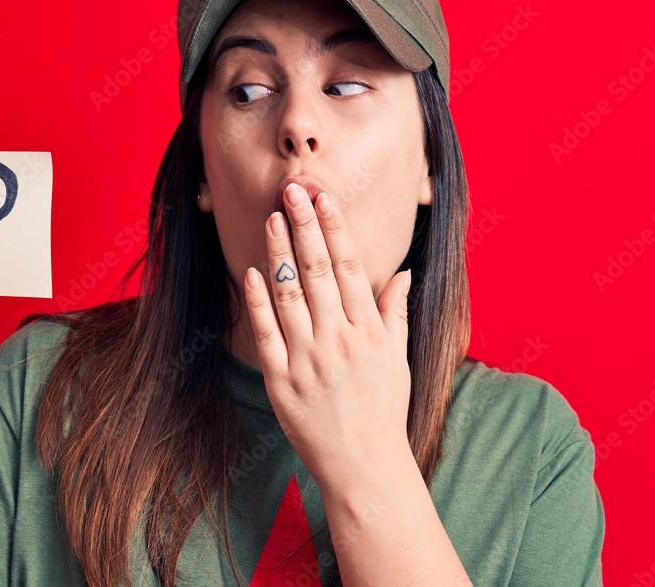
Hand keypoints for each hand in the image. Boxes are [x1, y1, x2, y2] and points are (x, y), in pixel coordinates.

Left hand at [242, 183, 412, 489]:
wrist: (364, 465)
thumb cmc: (383, 409)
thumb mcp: (398, 358)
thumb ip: (395, 312)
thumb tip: (402, 271)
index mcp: (369, 330)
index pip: (349, 266)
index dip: (335, 228)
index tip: (324, 198)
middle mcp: (339, 339)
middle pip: (317, 270)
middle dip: (304, 225)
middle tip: (292, 189)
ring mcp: (308, 359)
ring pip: (289, 293)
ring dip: (278, 251)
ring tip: (271, 218)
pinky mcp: (281, 379)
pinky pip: (266, 332)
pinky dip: (258, 301)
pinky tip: (252, 272)